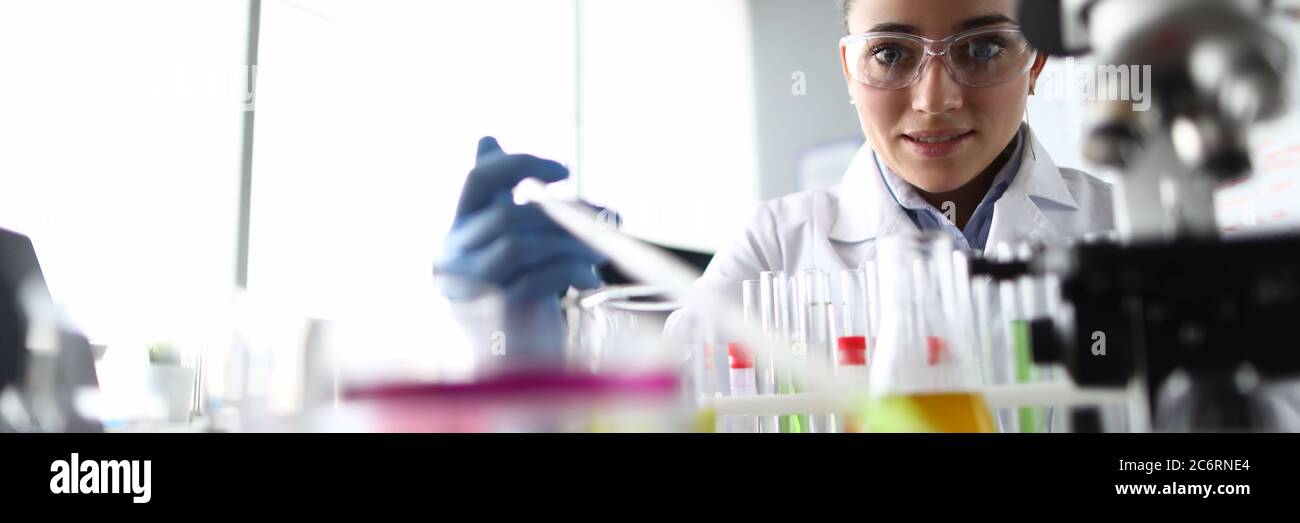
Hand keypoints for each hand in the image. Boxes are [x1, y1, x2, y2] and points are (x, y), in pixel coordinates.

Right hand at [437, 137, 605, 301]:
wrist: (518, 357)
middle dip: (564, 213)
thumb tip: (486, 138)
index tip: (566, 170)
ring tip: (601, 251)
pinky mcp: (492, 316)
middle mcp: (452, 256)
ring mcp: (467, 288)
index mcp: (458, 229)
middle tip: (609, 218)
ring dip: (570, 244)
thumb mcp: (515, 239)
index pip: (478, 180)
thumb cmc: (521, 291)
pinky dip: (568, 273)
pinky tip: (590, 278)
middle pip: (506, 216)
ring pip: (518, 247)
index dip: (520, 164)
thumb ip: (504, 196)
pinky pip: (531, 281)